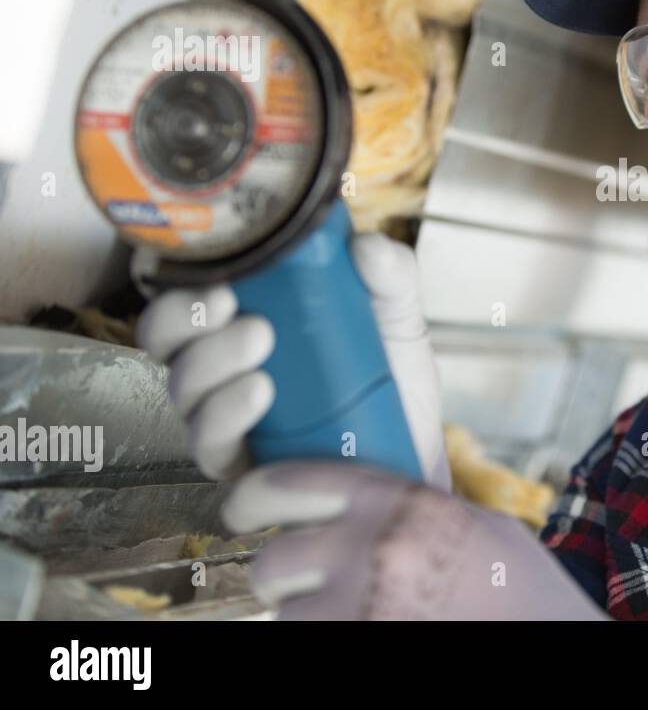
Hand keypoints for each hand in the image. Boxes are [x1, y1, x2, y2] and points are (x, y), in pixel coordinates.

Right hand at [134, 233, 449, 488]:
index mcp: (246, 320)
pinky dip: (225, 420)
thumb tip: (367, 247)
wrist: (414, 444)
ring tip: (259, 352)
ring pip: (184, 393)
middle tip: (229, 306)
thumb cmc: (387, 375)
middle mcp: (225, 368)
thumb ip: (388, 273)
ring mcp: (229, 418)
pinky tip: (257, 396)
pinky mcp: (244, 466)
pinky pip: (211, 449)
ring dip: (211, 366)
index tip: (221, 278)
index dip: (184, 288)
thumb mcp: (395, 313)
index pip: (186, 300)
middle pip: (165, 342)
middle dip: (184, 320)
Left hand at [225, 461, 609, 619]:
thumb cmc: (515, 580)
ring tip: (350, 608)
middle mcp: (373, 553)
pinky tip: (364, 625)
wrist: (548, 633)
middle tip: (300, 576)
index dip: (255, 495)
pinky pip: (307, 641)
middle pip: (273, 561)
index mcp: (398, 503)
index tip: (247, 506)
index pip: (291, 483)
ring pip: (285, 616)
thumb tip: (356, 487)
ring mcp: (362, 611)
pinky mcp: (358, 649)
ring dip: (305, 614)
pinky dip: (325, 634)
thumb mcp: (465, 518)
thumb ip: (409, 500)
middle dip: (281, 573)